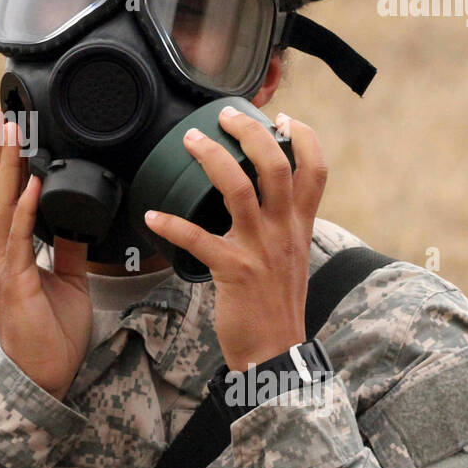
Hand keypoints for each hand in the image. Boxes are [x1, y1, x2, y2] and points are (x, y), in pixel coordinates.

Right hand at [0, 104, 91, 399]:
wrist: (44, 378)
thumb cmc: (53, 334)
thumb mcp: (68, 281)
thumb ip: (66, 248)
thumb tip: (76, 219)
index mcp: (9, 251)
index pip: (4, 196)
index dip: (3, 160)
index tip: (6, 125)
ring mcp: (1, 266)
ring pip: (1, 206)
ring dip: (5, 166)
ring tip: (9, 130)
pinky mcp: (13, 282)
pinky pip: (20, 238)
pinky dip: (24, 208)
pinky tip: (29, 182)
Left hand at [144, 106, 326, 371]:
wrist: (275, 352)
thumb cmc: (277, 304)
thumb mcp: (292, 257)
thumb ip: (282, 224)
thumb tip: (264, 198)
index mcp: (299, 225)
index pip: (316, 170)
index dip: (304, 138)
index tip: (284, 118)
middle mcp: (283, 230)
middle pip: (276, 165)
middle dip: (251, 132)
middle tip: (224, 115)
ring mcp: (259, 249)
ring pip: (240, 189)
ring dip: (213, 159)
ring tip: (191, 141)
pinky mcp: (233, 271)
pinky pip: (198, 239)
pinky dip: (172, 224)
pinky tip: (152, 216)